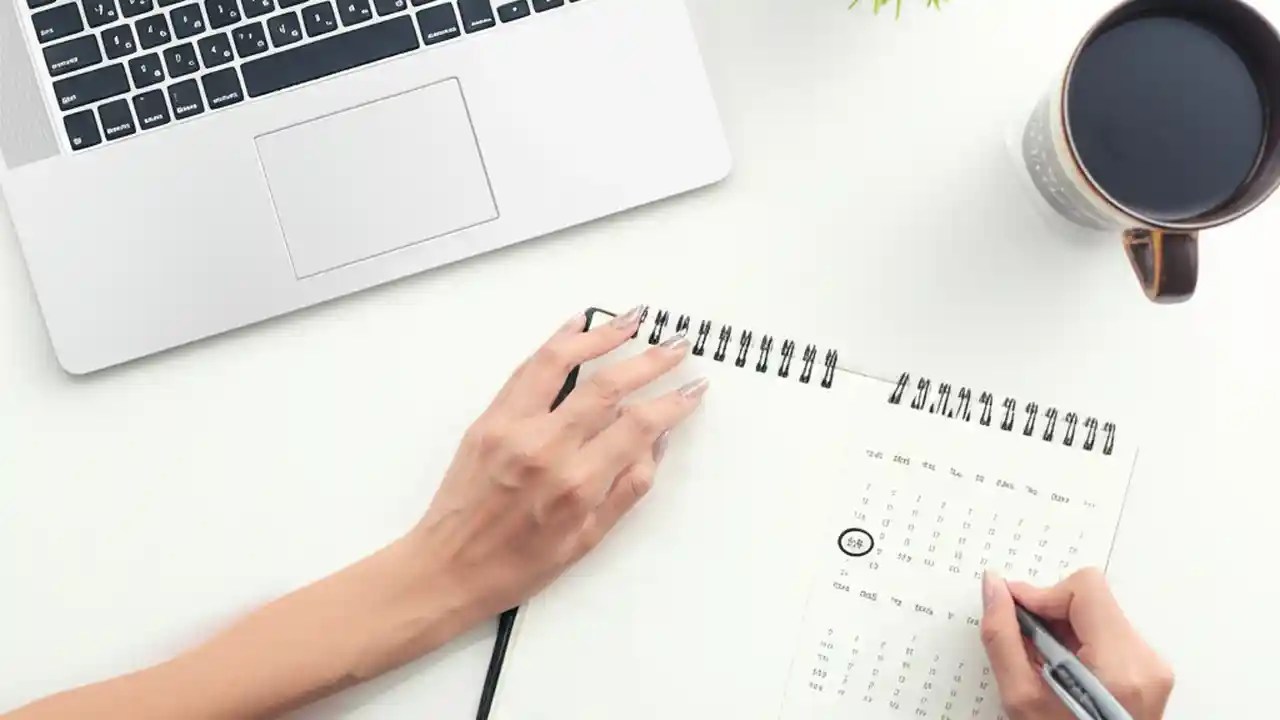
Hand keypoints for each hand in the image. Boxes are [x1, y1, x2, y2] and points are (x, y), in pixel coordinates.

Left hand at [407, 307, 706, 626]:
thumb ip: (627, 489)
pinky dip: (555, 343)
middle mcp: (546, 449)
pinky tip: (578, 326)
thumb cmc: (518, 566)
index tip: (695, 387)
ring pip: (563, 363)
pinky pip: (527, 370)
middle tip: (678, 345)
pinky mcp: (489, 419)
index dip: (672, 403)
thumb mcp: (586, 541)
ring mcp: (513, 428)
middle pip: (608, 388)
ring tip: (635, 318)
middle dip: (650, 361)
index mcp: (577, 486)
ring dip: (603, 336)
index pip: (637, 427)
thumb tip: (657, 441)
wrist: (447, 568)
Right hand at [980, 569, 1172, 719]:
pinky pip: (1108, 634)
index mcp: (1121, 666)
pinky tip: (1063, 671)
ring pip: (1098, 614)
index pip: (1084, 588)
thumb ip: (1003, 637)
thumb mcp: (1022, 699)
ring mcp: (1153, 667)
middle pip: (1091, 599)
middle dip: (1050, 615)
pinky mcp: (1149, 671)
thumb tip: (994, 588)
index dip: (1041, 594)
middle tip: (1026, 646)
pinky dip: (1079, 643)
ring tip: (1044, 665)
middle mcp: (1147, 661)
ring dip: (1063, 630)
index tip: (1014, 610)